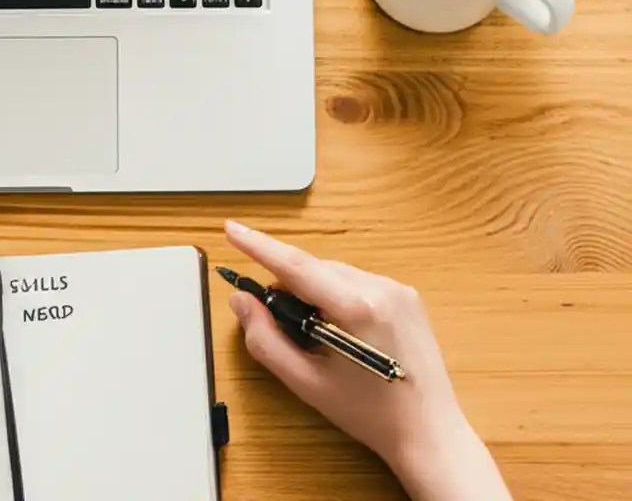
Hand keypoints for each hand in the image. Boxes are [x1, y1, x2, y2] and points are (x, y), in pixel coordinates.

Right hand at [224, 220, 511, 500]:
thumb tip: (241, 302)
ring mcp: (399, 290)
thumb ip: (266, 340)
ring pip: (334, 274)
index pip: (296, 265)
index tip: (231, 230)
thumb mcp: (306, 382)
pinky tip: (338, 330)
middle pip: (314, 268)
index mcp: (357, 309)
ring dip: (312, 291)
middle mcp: (381, 289)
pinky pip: (356, 282)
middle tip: (274, 321)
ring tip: (312, 334)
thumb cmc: (370, 413)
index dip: (258, 245)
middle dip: (286, 285)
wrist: (429, 431)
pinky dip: (335, 296)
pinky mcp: (408, 298)